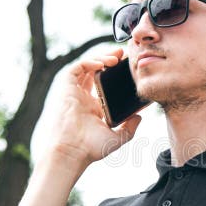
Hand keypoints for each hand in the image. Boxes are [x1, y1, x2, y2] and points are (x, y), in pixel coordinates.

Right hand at [48, 48, 141, 169]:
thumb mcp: (117, 137)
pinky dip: (89, 62)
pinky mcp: (66, 88)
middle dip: (109, 60)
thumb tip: (139, 116)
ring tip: (116, 57)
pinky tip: (102, 63)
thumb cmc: (91, 148)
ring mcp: (75, 92)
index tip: (130, 69)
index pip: (105, 84)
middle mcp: (84, 97)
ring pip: (87, 67)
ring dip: (101, 58)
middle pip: (97, 72)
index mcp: (95, 107)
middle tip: (124, 54)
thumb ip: (130, 127)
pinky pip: (77, 68)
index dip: (116, 75)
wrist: (73, 151)